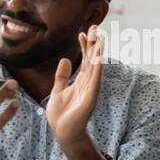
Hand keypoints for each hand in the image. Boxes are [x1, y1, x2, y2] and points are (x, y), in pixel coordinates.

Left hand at [47, 26, 103, 149]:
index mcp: (81, 81)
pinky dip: (97, 69)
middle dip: (93, 43)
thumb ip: (62, 76)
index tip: (82, 32)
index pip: (84, 59)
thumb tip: (65, 59)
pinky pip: (95, 81)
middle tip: (95, 27)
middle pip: (92, 59)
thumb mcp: (57, 90)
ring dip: (99, 52)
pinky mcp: (90, 98)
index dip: (84, 46)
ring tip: (101, 37)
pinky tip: (98, 58)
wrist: (63, 133)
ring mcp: (91, 90)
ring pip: (96, 67)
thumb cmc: (61, 115)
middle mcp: (88, 83)